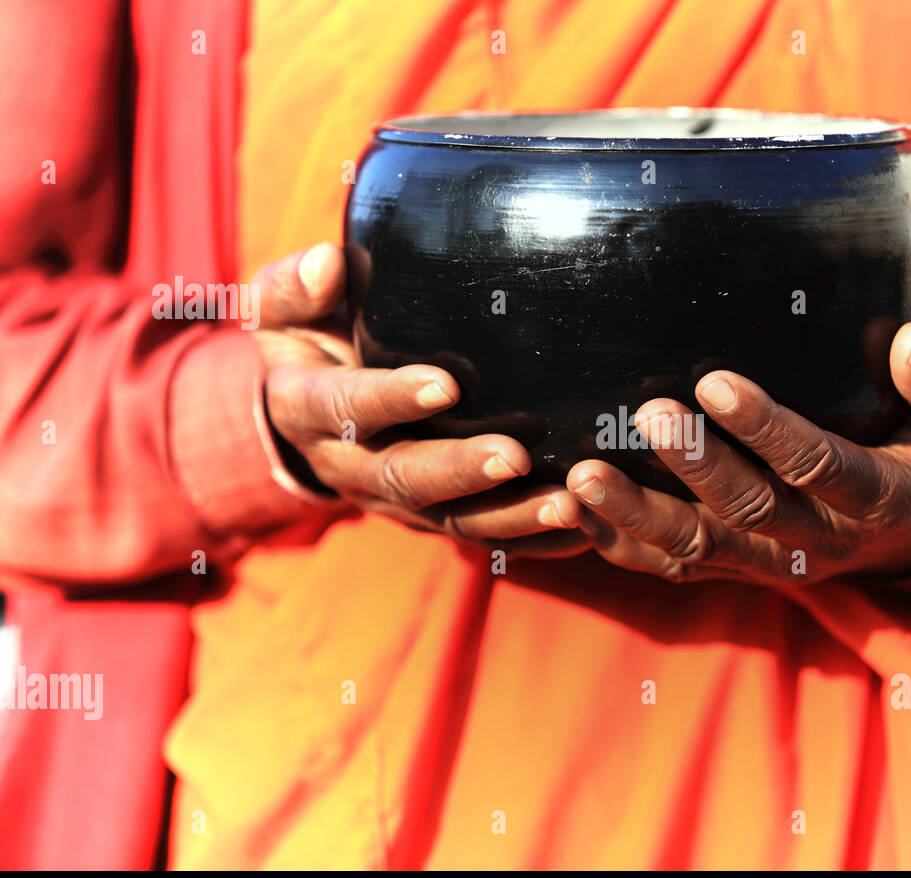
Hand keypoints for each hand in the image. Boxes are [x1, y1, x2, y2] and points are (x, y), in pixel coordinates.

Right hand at [249, 242, 586, 556]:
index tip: (445, 385)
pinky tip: (585, 531)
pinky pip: (484, 537)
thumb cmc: (310, 335)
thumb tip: (328, 263)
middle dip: (462, 471)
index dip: (392, 398)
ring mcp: (395, 500)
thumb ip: (296, 287)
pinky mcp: (435, 517)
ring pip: (452, 520)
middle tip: (516, 458)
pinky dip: (533, 540)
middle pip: (405, 478)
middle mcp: (350, 466)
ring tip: (568, 506)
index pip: (346, 406)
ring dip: (511, 517)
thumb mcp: (283, 307)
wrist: (309, 406)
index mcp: (308, 410)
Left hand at [565, 323, 910, 582]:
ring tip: (582, 476)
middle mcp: (818, 539)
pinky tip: (572, 510)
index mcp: (876, 499)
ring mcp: (770, 561)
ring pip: (695, 551)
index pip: (817, 466)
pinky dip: (621, 544)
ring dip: (637, 516)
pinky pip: (672, 566)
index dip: (767, 429)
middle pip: (746, 514)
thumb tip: (910, 342)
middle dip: (695, 466)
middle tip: (648, 414)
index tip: (717, 382)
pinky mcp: (736, 568)